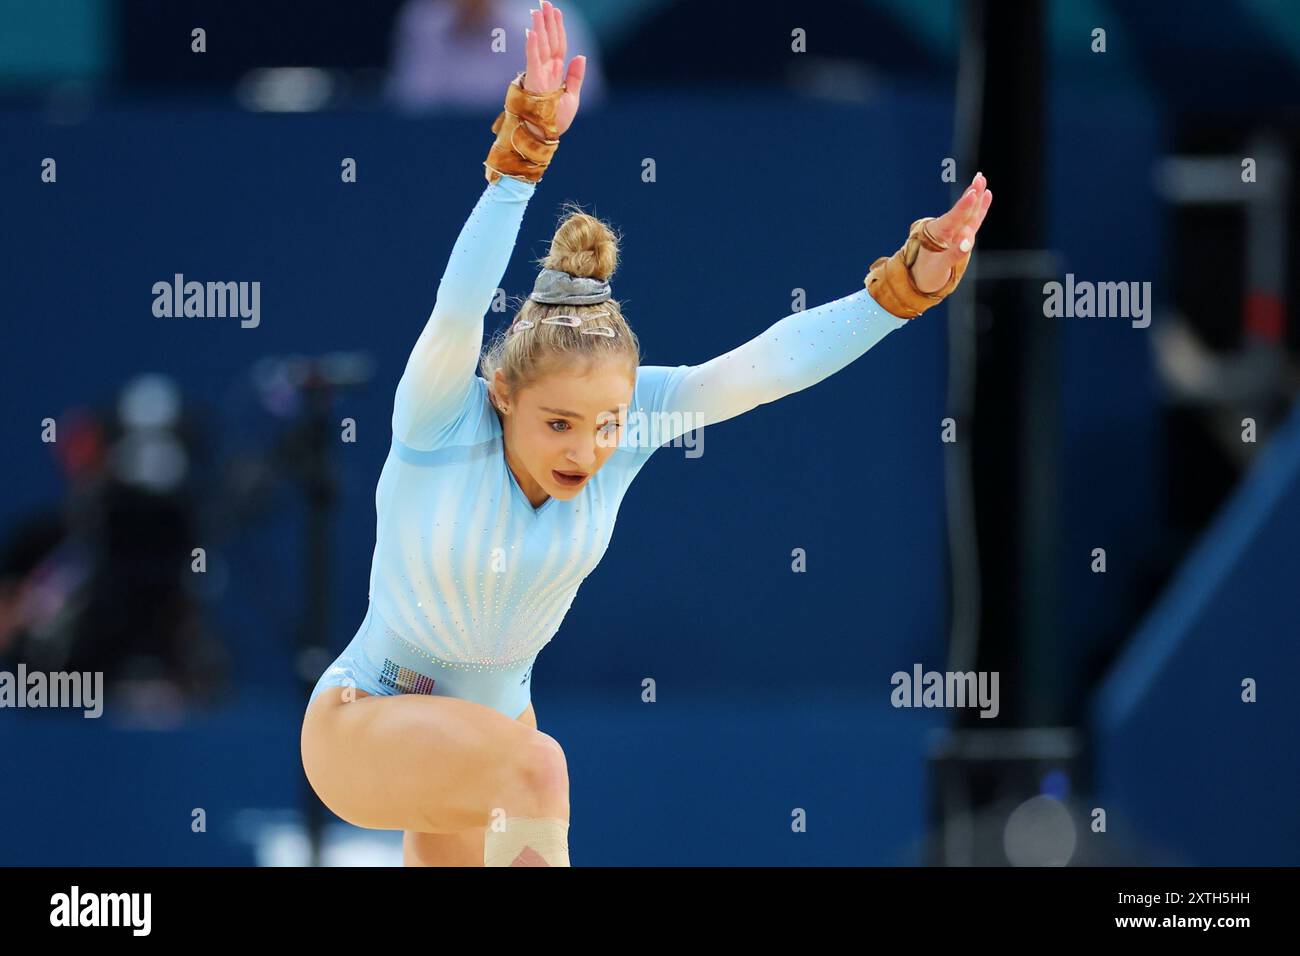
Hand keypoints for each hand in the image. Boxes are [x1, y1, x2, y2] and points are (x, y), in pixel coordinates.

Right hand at [521, 1, 585, 137]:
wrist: (545, 136)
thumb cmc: (556, 121)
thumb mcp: (572, 98)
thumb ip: (575, 77)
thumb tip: (581, 56)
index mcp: (557, 72)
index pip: (558, 44)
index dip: (558, 27)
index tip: (556, 11)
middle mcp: (547, 70)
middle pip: (549, 40)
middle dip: (547, 21)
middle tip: (544, 2)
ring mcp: (539, 74)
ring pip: (540, 46)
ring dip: (539, 28)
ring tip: (537, 10)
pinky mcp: (534, 81)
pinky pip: (533, 61)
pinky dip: (533, 47)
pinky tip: (532, 33)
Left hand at [911, 172, 992, 293]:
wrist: (921, 277)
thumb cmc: (927, 274)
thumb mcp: (938, 268)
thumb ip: (953, 255)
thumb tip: (967, 243)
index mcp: (938, 234)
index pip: (953, 217)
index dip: (964, 206)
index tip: (972, 193)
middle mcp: (947, 228)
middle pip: (962, 210)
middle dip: (971, 194)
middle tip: (979, 177)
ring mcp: (955, 230)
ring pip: (968, 211)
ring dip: (976, 196)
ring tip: (981, 179)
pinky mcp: (962, 233)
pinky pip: (973, 219)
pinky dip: (980, 208)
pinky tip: (987, 194)